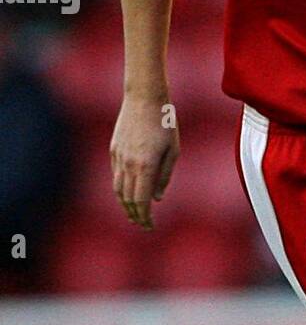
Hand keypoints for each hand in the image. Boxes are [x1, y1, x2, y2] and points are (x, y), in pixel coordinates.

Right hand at [110, 96, 179, 229]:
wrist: (144, 98)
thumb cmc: (165, 123)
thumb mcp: (172, 151)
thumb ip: (164, 176)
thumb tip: (157, 198)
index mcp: (145, 166)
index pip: (141, 201)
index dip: (145, 217)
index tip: (150, 226)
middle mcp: (128, 164)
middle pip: (127, 199)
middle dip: (135, 215)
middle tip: (143, 224)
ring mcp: (118, 157)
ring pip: (118, 189)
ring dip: (125, 204)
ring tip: (134, 213)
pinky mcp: (113, 149)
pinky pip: (116, 175)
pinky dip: (121, 188)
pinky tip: (128, 192)